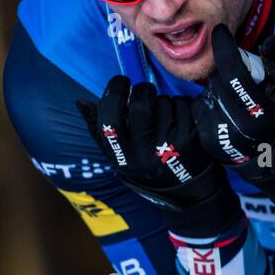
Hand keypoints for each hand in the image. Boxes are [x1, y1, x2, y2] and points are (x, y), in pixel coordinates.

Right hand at [77, 77, 238, 224]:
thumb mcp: (119, 156)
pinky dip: (182, 105)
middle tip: (145, 92)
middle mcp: (145, 153)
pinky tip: (180, 117)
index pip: (110, 119)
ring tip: (164, 114)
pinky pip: (184, 105)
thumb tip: (81, 101)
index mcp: (122, 157)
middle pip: (141, 104)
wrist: (187, 192)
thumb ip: (99, 131)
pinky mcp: (193, 139)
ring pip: (165, 101)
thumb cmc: (146, 166)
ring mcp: (171, 146)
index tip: (121, 82)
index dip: (114, 92)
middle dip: (143, 90)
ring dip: (164, 100)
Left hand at [195, 24, 274, 207]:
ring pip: (210, 95)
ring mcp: (217, 137)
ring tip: (240, 98)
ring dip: (222, 88)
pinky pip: (205, 110)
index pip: (234, 72)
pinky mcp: (207, 142)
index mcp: (259, 113)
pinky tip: (229, 110)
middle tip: (244, 75)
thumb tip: (268, 40)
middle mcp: (234, 127)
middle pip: (220, 81)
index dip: (225, 47)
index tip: (220, 30)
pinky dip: (216, 103)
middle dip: (228, 72)